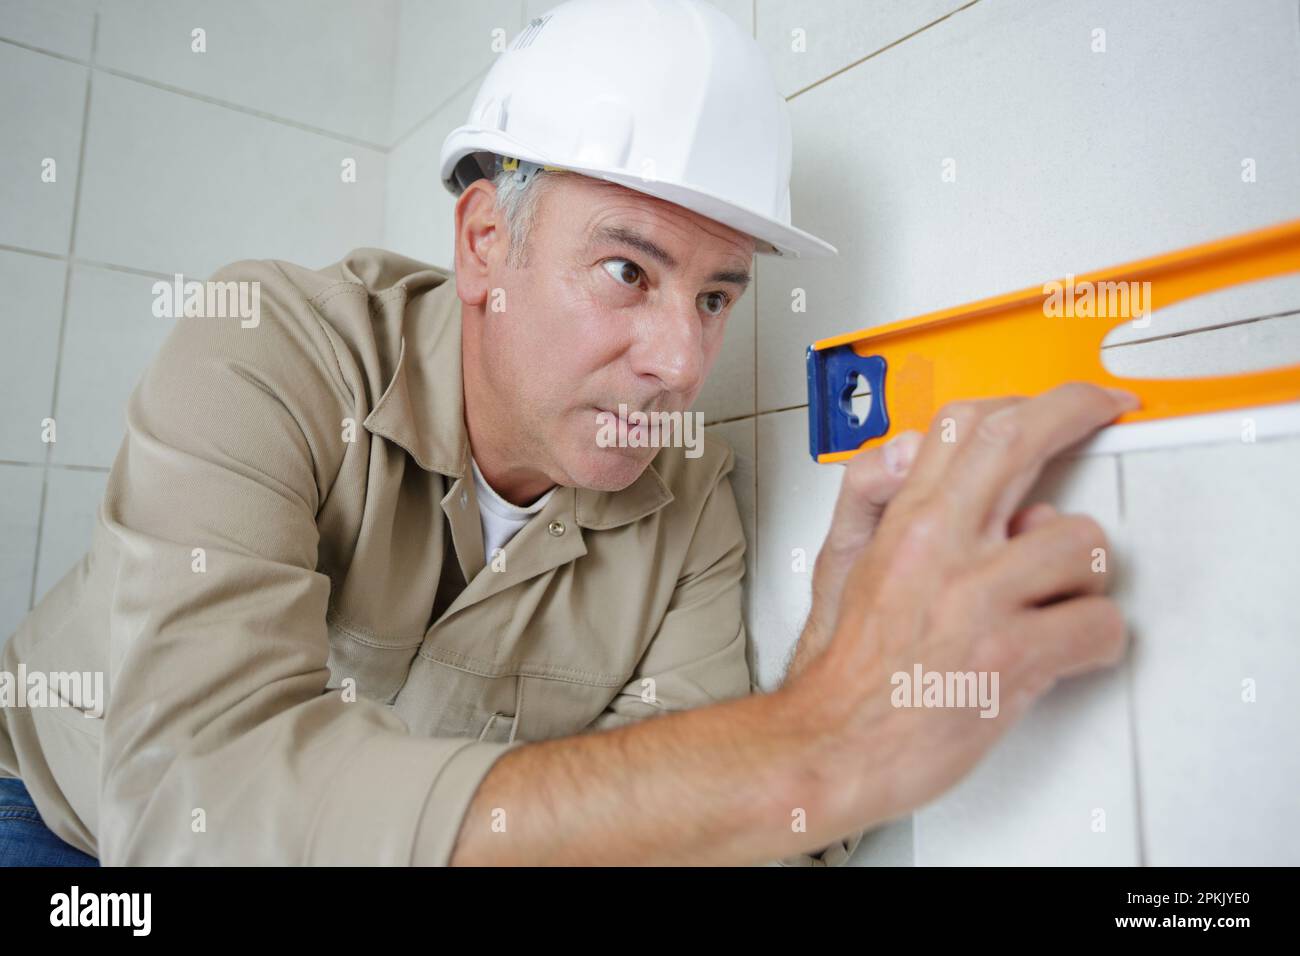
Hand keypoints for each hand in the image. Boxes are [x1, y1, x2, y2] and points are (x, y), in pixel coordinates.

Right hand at [797, 382, 1139, 829]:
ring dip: (1086, 576)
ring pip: (1082, 544)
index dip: (1026, 401)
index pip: (965, 424)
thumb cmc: (847, 667)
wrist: (833, 745)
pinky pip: (1098, 625)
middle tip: (1107, 412)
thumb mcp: (843, 564)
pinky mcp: (1010, 659)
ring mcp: (978, 601)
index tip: (1060, 404)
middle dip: (1077, 411)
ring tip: (1056, 600)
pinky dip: (1096, 642)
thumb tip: (918, 453)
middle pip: (1019, 440)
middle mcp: (941, 547)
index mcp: (905, 523)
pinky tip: (1064, 652)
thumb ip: (880, 500)